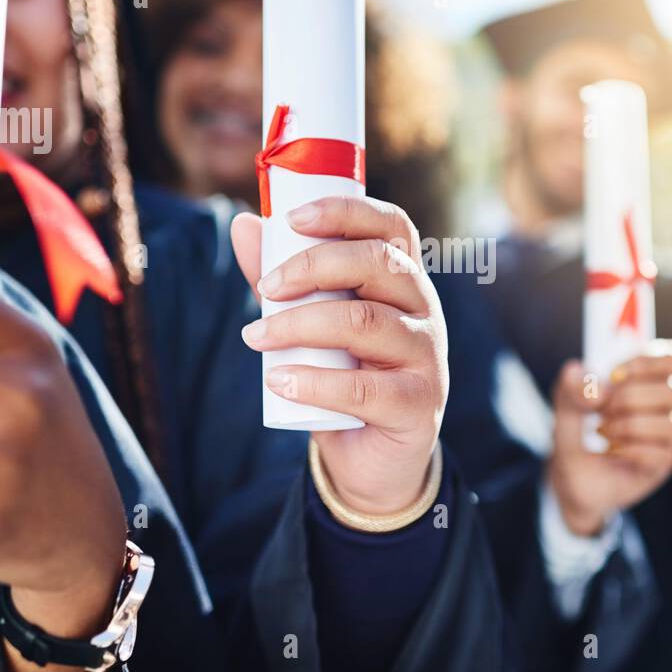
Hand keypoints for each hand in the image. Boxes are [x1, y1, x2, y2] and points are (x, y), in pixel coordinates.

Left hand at [231, 196, 445, 515]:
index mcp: (402, 279)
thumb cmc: (343, 377)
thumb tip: (244, 226)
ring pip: (365, 322)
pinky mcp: (417, 405)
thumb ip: (283, 281)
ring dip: (300, 324)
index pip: (390, 226)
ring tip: (256, 338)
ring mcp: (427, 357)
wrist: (371, 460)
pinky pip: (365, 388)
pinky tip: (280, 381)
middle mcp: (423, 309)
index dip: (346, 212)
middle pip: (377, 264)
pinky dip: (315, 382)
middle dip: (312, 266)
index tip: (292, 219)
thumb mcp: (311, 326)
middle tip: (266, 288)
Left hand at [547, 340, 671, 536]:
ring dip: (629, 426)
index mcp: (646, 379)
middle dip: (630, 398)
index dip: (649, 361)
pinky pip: (660, 453)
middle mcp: (663, 404)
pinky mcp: (662, 462)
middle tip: (599, 410)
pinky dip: (629, 451)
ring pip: (671, 424)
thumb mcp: (564, 405)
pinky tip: (612, 451)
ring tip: (603, 432)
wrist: (570, 478)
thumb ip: (573, 388)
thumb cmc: (577, 433)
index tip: (615, 374)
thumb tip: (599, 389)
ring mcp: (666, 435)